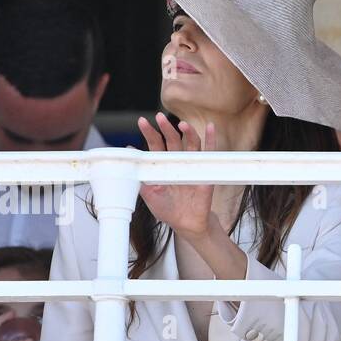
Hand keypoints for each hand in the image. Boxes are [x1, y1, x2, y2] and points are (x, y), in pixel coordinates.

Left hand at [136, 112, 216, 236]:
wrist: (186, 223)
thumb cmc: (167, 210)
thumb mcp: (148, 194)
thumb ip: (140, 176)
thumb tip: (129, 156)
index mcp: (163, 166)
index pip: (156, 145)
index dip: (149, 133)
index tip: (142, 121)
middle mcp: (177, 162)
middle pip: (172, 140)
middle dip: (166, 128)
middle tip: (159, 117)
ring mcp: (192, 164)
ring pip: (191, 143)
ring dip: (187, 132)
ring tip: (181, 124)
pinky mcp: (205, 170)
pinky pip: (209, 152)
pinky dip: (211, 139)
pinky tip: (210, 127)